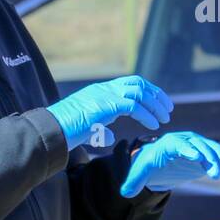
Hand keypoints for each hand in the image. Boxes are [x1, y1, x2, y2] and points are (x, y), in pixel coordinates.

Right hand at [46, 75, 173, 150]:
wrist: (50, 130)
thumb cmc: (65, 131)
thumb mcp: (88, 126)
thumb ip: (101, 127)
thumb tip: (110, 136)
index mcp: (101, 91)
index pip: (131, 83)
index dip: (148, 91)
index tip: (160, 103)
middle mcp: (104, 89)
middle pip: (138, 83)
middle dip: (156, 95)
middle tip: (168, 109)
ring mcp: (104, 95)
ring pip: (139, 93)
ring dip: (155, 105)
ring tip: (164, 119)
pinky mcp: (105, 105)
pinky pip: (133, 106)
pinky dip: (147, 115)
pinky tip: (153, 125)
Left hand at [119, 132, 219, 197]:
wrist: (160, 157)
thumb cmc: (149, 163)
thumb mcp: (140, 172)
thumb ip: (133, 182)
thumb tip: (125, 193)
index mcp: (170, 143)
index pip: (179, 144)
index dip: (188, 150)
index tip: (196, 158)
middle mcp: (187, 141)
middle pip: (201, 146)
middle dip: (211, 158)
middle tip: (218, 174)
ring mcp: (199, 145)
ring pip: (214, 149)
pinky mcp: (207, 153)